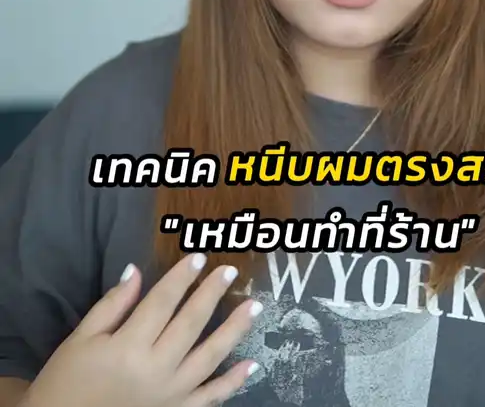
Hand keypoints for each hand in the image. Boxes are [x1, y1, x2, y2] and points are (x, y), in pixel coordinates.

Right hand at [22, 253, 260, 406]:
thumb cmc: (65, 383)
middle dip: (211, 294)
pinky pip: (209, 398)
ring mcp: (169, 396)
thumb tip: (135, 270)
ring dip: (234, 330)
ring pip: (209, 358)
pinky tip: (252, 365)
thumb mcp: (80, 339)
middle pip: (190, 324)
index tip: (199, 257)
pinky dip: (232, 383)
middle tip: (230, 270)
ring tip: (254, 306)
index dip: (181, 277)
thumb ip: (113, 304)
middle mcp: (154, 370)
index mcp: (128, 347)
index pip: (162, 302)